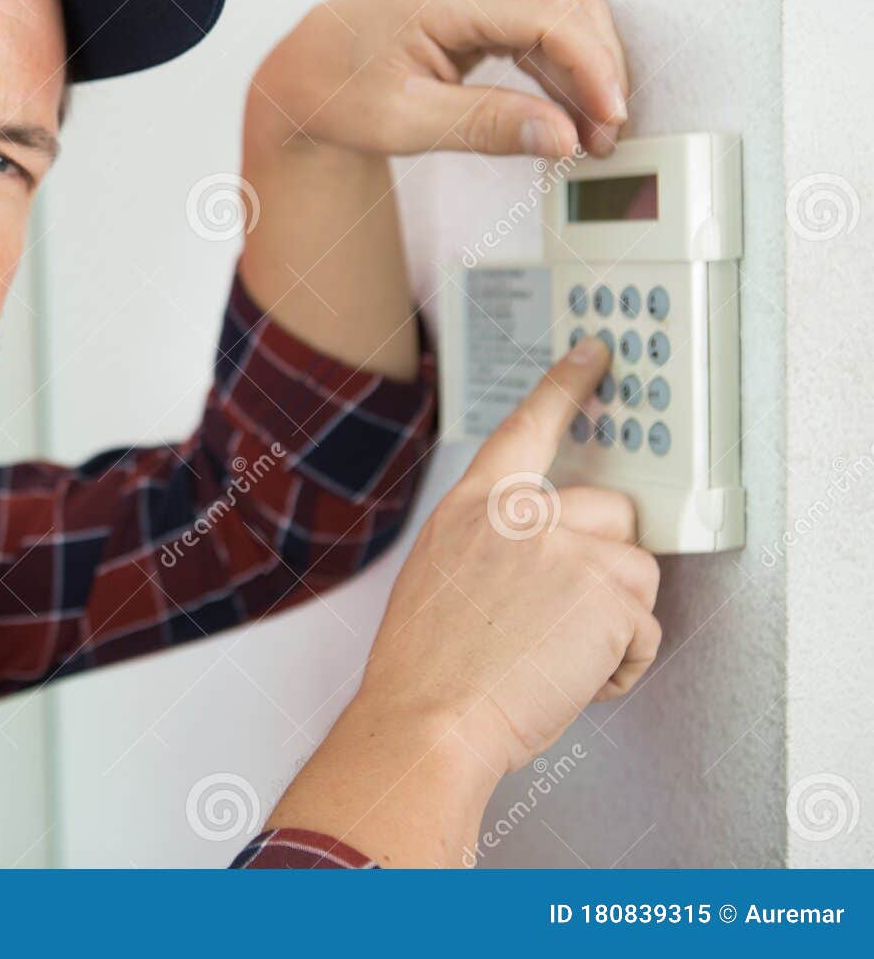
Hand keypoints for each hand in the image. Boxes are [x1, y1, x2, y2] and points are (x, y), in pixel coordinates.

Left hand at [248, 0, 628, 159]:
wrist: (306, 73)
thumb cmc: (337, 91)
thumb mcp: (403, 122)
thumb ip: (485, 126)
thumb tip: (560, 137)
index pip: (549, 15)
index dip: (592, 68)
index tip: (609, 119)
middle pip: (570, 9)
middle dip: (599, 74)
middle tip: (604, 139)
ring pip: (565, 15)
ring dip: (587, 73)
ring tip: (590, 136)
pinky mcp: (482, 0)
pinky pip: (544, 25)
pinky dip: (564, 68)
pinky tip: (567, 114)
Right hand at [361, 334, 661, 775]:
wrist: (428, 719)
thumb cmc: (427, 669)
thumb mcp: (439, 578)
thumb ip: (491, 544)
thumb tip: (548, 553)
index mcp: (472, 507)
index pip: (527, 428)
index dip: (566, 387)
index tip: (595, 356)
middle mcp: (520, 515)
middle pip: (611, 512)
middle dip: (604, 565)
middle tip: (566, 616)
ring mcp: (566, 550)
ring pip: (637, 573)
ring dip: (614, 624)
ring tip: (559, 657)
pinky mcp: (607, 594)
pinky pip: (647, 629)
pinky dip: (621, 666)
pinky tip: (574, 679)